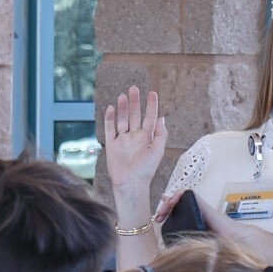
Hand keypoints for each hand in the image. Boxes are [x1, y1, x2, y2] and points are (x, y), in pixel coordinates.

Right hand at [101, 87, 166, 212]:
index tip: (152, 93)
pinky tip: (112, 108)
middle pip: (134, 115)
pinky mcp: (112, 145)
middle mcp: (134, 137)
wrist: (130, 183)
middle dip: (135, 102)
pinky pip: (110, 129)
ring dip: (123, 108)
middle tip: (134, 88)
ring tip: (123, 95)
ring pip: (122, 120)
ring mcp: (122, 140)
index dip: (151, 105)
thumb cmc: (146, 169)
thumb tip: (162, 118)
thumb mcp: (158, 150)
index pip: (150, 117)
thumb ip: (161, 134)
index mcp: (147, 138)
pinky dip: (110, 118)